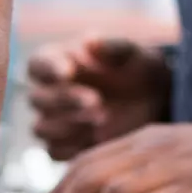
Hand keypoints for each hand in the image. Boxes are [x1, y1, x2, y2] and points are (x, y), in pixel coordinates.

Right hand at [27, 37, 170, 160]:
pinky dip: (73, 148)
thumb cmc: (139, 71)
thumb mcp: (136, 55)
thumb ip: (114, 47)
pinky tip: (98, 140)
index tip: (69, 71)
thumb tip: (90, 41)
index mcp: (58, 64)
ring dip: (68, 126)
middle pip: (37, 99)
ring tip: (102, 120)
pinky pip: (54, 152)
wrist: (154, 103)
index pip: (37, 65)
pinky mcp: (64, 147)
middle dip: (65, 100)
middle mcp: (49, 94)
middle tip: (96, 101)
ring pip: (41, 128)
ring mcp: (54, 122)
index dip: (47, 69)